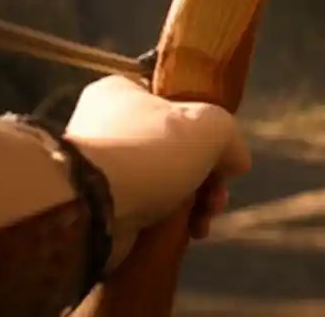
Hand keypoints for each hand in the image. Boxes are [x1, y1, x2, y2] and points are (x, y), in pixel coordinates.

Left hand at [63, 76, 250, 267]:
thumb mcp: (211, 127)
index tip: (223, 150)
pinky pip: (144, 208)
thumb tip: (235, 161)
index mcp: (122, 91)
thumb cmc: (150, 152)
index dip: (206, 124)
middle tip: (218, 195)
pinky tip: (185, 232)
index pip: (172, 99)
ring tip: (204, 220)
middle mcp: (105, 125)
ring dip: (194, 201)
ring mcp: (98, 168)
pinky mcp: (96, 206)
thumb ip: (231, 137)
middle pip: (175, 146)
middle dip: (207, 174)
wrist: (89, 209)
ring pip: (163, 181)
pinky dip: (168, 221)